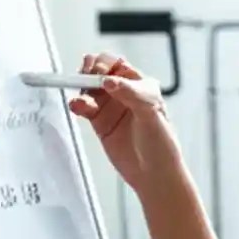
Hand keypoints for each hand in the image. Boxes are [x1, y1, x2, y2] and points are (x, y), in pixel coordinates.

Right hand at [68, 53, 182, 194]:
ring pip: (87, 87)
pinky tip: (79, 107)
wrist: (154, 174)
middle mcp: (123, 92)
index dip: (104, 64)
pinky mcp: (99, 121)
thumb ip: (131, 94)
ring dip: (80, 88)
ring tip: (85, 101)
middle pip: (97, 71)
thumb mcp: (151, 114)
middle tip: (86, 82)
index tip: (99, 75)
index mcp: (140, 84)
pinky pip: (83, 105)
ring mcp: (110, 106)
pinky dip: (77, 103)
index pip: (116, 64)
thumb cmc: (162, 144)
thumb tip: (109, 81)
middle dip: (88, 73)